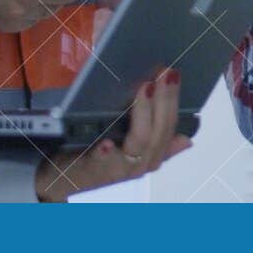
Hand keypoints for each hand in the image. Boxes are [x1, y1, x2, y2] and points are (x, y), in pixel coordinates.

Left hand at [34, 68, 191, 201]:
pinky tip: (107, 143)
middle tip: (163, 72)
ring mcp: (119, 170)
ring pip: (140, 142)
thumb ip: (153, 139)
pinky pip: (103, 162)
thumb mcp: (128, 146)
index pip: (169, 126)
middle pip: (158, 132)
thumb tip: (187, 140)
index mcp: (151, 156)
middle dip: (163, 101)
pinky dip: (107, 153)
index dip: (173, 100)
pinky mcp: (93, 172)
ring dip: (144, 114)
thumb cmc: (97, 156)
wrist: (64, 180)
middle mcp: (140, 164)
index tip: (174, 74)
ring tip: (145, 88)